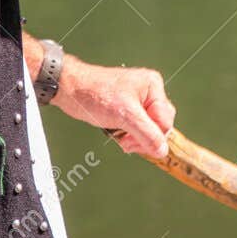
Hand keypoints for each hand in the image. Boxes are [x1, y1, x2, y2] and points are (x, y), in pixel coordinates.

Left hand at [51, 57, 175, 158]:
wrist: (71, 89)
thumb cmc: (95, 94)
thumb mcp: (125, 116)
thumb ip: (147, 134)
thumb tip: (163, 151)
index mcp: (153, 87)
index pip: (166, 121)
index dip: (152, 136)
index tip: (134, 142)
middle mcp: (149, 92)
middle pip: (159, 126)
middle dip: (143, 138)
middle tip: (126, 142)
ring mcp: (138, 100)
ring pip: (148, 129)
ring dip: (136, 139)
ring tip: (121, 139)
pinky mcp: (128, 108)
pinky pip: (138, 127)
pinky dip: (129, 135)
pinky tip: (118, 135)